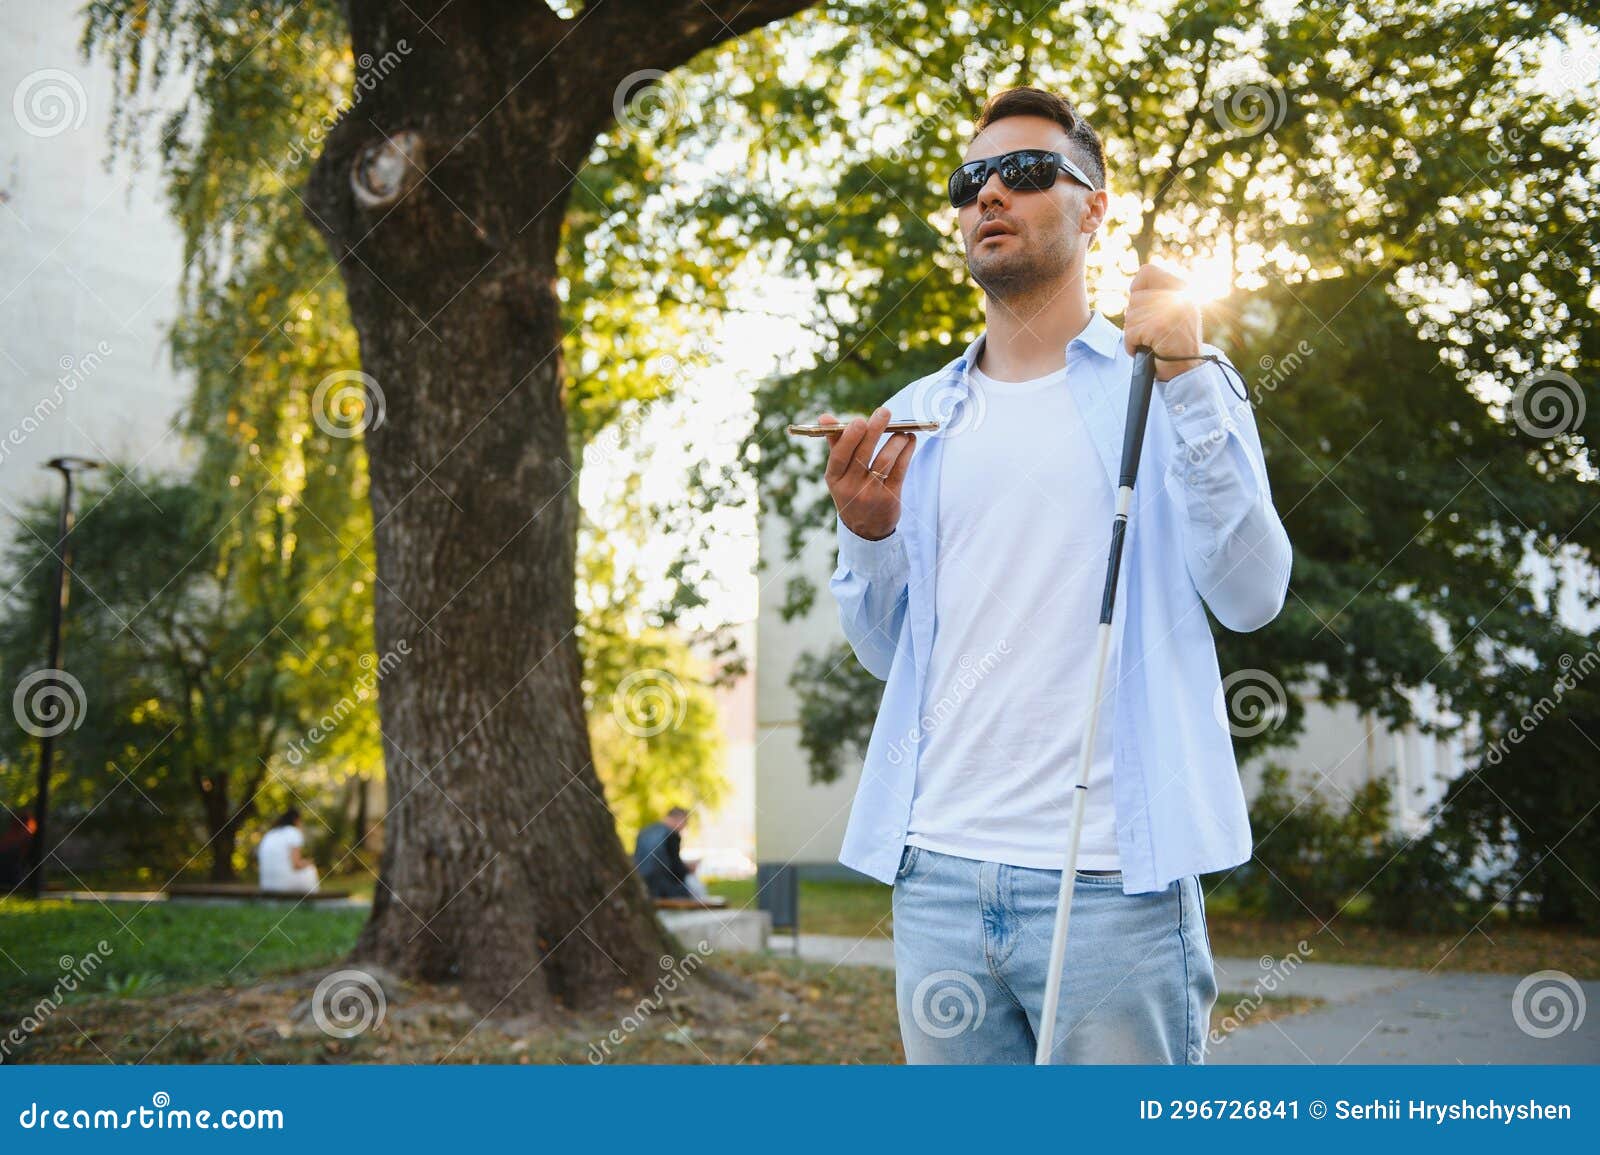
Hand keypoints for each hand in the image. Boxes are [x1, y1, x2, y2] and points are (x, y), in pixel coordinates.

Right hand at [819, 406, 916, 540]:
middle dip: (874, 430)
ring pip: (884, 461)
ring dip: (896, 441)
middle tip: (884, 412)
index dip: (849, 438)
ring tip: (903, 431)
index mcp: (834, 479)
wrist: (867, 529)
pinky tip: (909, 440)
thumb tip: (824, 416)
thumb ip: (836, 443)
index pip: (839, 456)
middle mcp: (850, 488)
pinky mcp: (890, 498)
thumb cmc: (852, 490)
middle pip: (863, 455)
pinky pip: (900, 469)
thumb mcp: (839, 473)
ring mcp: (871, 494)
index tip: (859, 420)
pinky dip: (906, 451)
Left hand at [1124, 263, 1203, 380]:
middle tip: (1151, 332)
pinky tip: (1147, 350)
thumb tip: (1133, 289)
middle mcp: (1178, 296)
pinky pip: (1130, 334)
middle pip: (1134, 299)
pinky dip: (1132, 346)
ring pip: (1130, 317)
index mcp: (1182, 288)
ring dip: (1134, 334)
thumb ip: (1159, 296)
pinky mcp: (1158, 327)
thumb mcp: (1175, 311)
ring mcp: (1169, 311)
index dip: (1137, 287)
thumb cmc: (1177, 343)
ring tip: (1152, 342)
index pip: (1147, 271)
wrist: (1187, 369)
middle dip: (1135, 319)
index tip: (1141, 304)